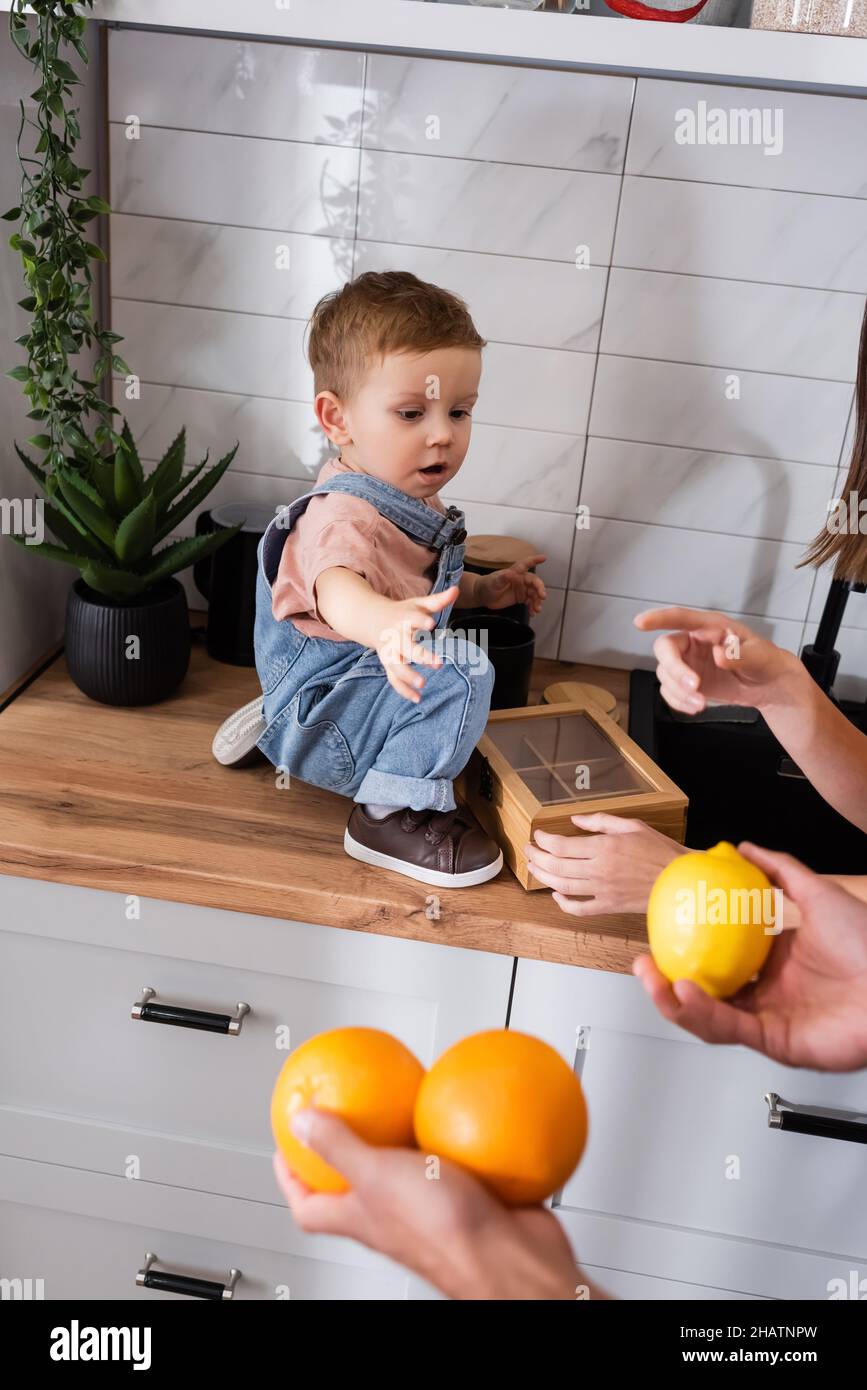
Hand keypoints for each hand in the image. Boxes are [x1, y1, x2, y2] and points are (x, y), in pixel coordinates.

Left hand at [272, 1109, 587, 1299]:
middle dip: (358, 1145)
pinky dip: (468, 1130)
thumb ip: (338, 1147)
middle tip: (357, 1105)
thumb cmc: (443, 1231)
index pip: (310, 1206)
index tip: (288, 1142)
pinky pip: (467, 1156)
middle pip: (363, 1182)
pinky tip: (471, 1103)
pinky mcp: (474, 1194)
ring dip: (416, 1132)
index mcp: (363, 1217)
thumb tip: (300, 1121)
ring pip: (417, 1164)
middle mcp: (396, 1214)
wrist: (513, 1256)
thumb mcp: (376, 1176)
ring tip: (415, 1094)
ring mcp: (436, 1204)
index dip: (292, 1177)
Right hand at [374, 586, 458, 702]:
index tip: (431, 624)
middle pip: (406, 648)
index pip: (412, 619)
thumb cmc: (402, 612)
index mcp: (403, 619)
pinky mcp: (388, 664)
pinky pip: (394, 680)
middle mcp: (395, 637)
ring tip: (422, 684)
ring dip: (407, 676)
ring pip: (396, 666)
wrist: (372, 620)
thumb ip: (437, 600)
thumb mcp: (418, 604)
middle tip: (439, 664)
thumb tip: (457, 589)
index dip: (421, 621)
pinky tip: (417, 698)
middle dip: (421, 656)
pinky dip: (403, 690)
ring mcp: (390, 652)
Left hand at [476, 555, 546, 615]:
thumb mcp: (494, 581)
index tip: (544, 558)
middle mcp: (520, 579)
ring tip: (537, 609)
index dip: (534, 560)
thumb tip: (511, 573)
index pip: (525, 564)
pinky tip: (533, 612)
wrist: (483, 596)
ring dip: (537, 601)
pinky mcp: (520, 598)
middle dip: (540, 589)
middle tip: (542, 596)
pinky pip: (530, 602)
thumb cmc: (487, 585)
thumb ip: (504, 578)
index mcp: (514, 572)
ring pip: (534, 593)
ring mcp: (521, 589)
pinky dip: (532, 607)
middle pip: (534, 582)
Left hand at [525, 812, 686, 915]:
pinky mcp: (609, 906)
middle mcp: (599, 869)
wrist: (681, 879)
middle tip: (529, 850)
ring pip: (562, 886)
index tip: (538, 835)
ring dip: (543, 877)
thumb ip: (600, 821)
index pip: (561, 845)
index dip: (544, 840)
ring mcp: (602, 890)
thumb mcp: (632, 826)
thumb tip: (576, 820)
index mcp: (604, 847)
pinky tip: (556, 896)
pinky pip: (579, 908)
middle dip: (536, 857)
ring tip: (534, 868)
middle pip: (556, 865)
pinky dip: (564, 904)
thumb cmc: (660, 851)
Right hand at [633, 606, 800, 713]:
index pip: (679, 618)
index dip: (658, 618)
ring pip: (666, 674)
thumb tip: (720, 655)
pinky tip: (695, 707)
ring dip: (679, 691)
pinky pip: (670, 692)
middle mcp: (693, 642)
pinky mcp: (686, 683)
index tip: (640, 623)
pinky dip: (678, 702)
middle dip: (675, 670)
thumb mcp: (759, 654)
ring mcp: (687, 663)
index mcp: (709, 627)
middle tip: (693, 686)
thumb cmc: (764, 660)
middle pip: (666, 649)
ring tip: (701, 704)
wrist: (767, 686)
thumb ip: (739, 654)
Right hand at [633, 842, 866, 1071]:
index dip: (684, 950)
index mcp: (771, 963)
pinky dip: (704, 1012)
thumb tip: (743, 848)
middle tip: (641, 964)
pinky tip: (685, 992)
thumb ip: (780, 870)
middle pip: (703, 994)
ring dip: (674, 1002)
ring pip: (708, 1018)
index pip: (715, 960)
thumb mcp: (817, 893)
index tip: (660, 931)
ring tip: (653, 979)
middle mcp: (766, 994)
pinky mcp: (777, 1043)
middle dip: (664, 985)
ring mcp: (769, 1019)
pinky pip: (732, 1028)